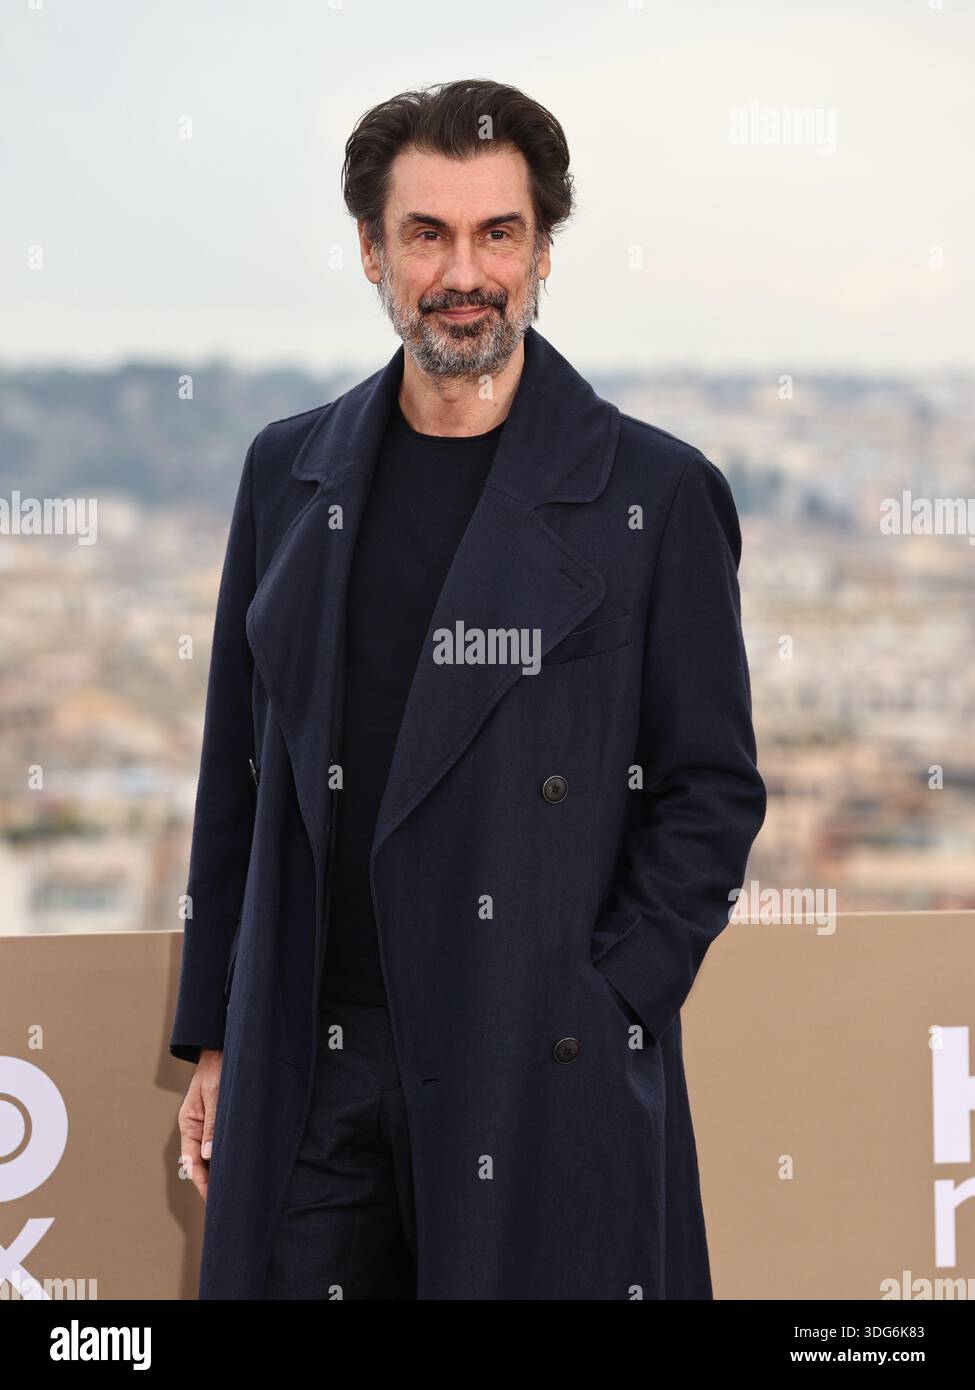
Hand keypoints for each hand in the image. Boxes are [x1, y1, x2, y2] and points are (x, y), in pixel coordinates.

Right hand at [177, 1048, 222, 1201]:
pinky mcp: (219, 1123)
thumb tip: (209, 1155)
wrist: (223, 1050)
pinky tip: (235, 1169)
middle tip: (224, 1202)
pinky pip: (220, 1145)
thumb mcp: (216, 1094)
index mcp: (189, 1123)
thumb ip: (214, 1123)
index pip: (191, 1161)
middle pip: (200, 1163)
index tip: (211, 1197)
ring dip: (219, 1171)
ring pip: (210, 1156)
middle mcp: (196, 1128)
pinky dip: (225, 1158)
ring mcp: (207, 1126)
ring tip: (232, 1191)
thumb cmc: (217, 1069)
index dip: (201, 1180)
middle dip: (210, 1182)